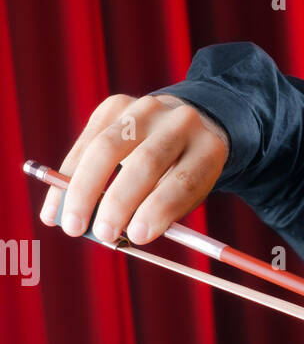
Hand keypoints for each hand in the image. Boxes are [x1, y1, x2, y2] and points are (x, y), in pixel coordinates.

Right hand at [39, 93, 229, 244]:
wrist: (182, 127)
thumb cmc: (182, 175)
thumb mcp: (184, 197)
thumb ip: (157, 213)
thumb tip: (109, 233)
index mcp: (207, 150)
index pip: (184, 180)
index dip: (159, 209)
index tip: (137, 237)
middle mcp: (179, 122)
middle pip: (145, 162)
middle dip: (119, 202)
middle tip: (102, 234)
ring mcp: (146, 109)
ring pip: (108, 147)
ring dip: (84, 189)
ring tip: (71, 224)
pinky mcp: (116, 106)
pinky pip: (87, 141)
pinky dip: (68, 176)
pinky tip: (55, 207)